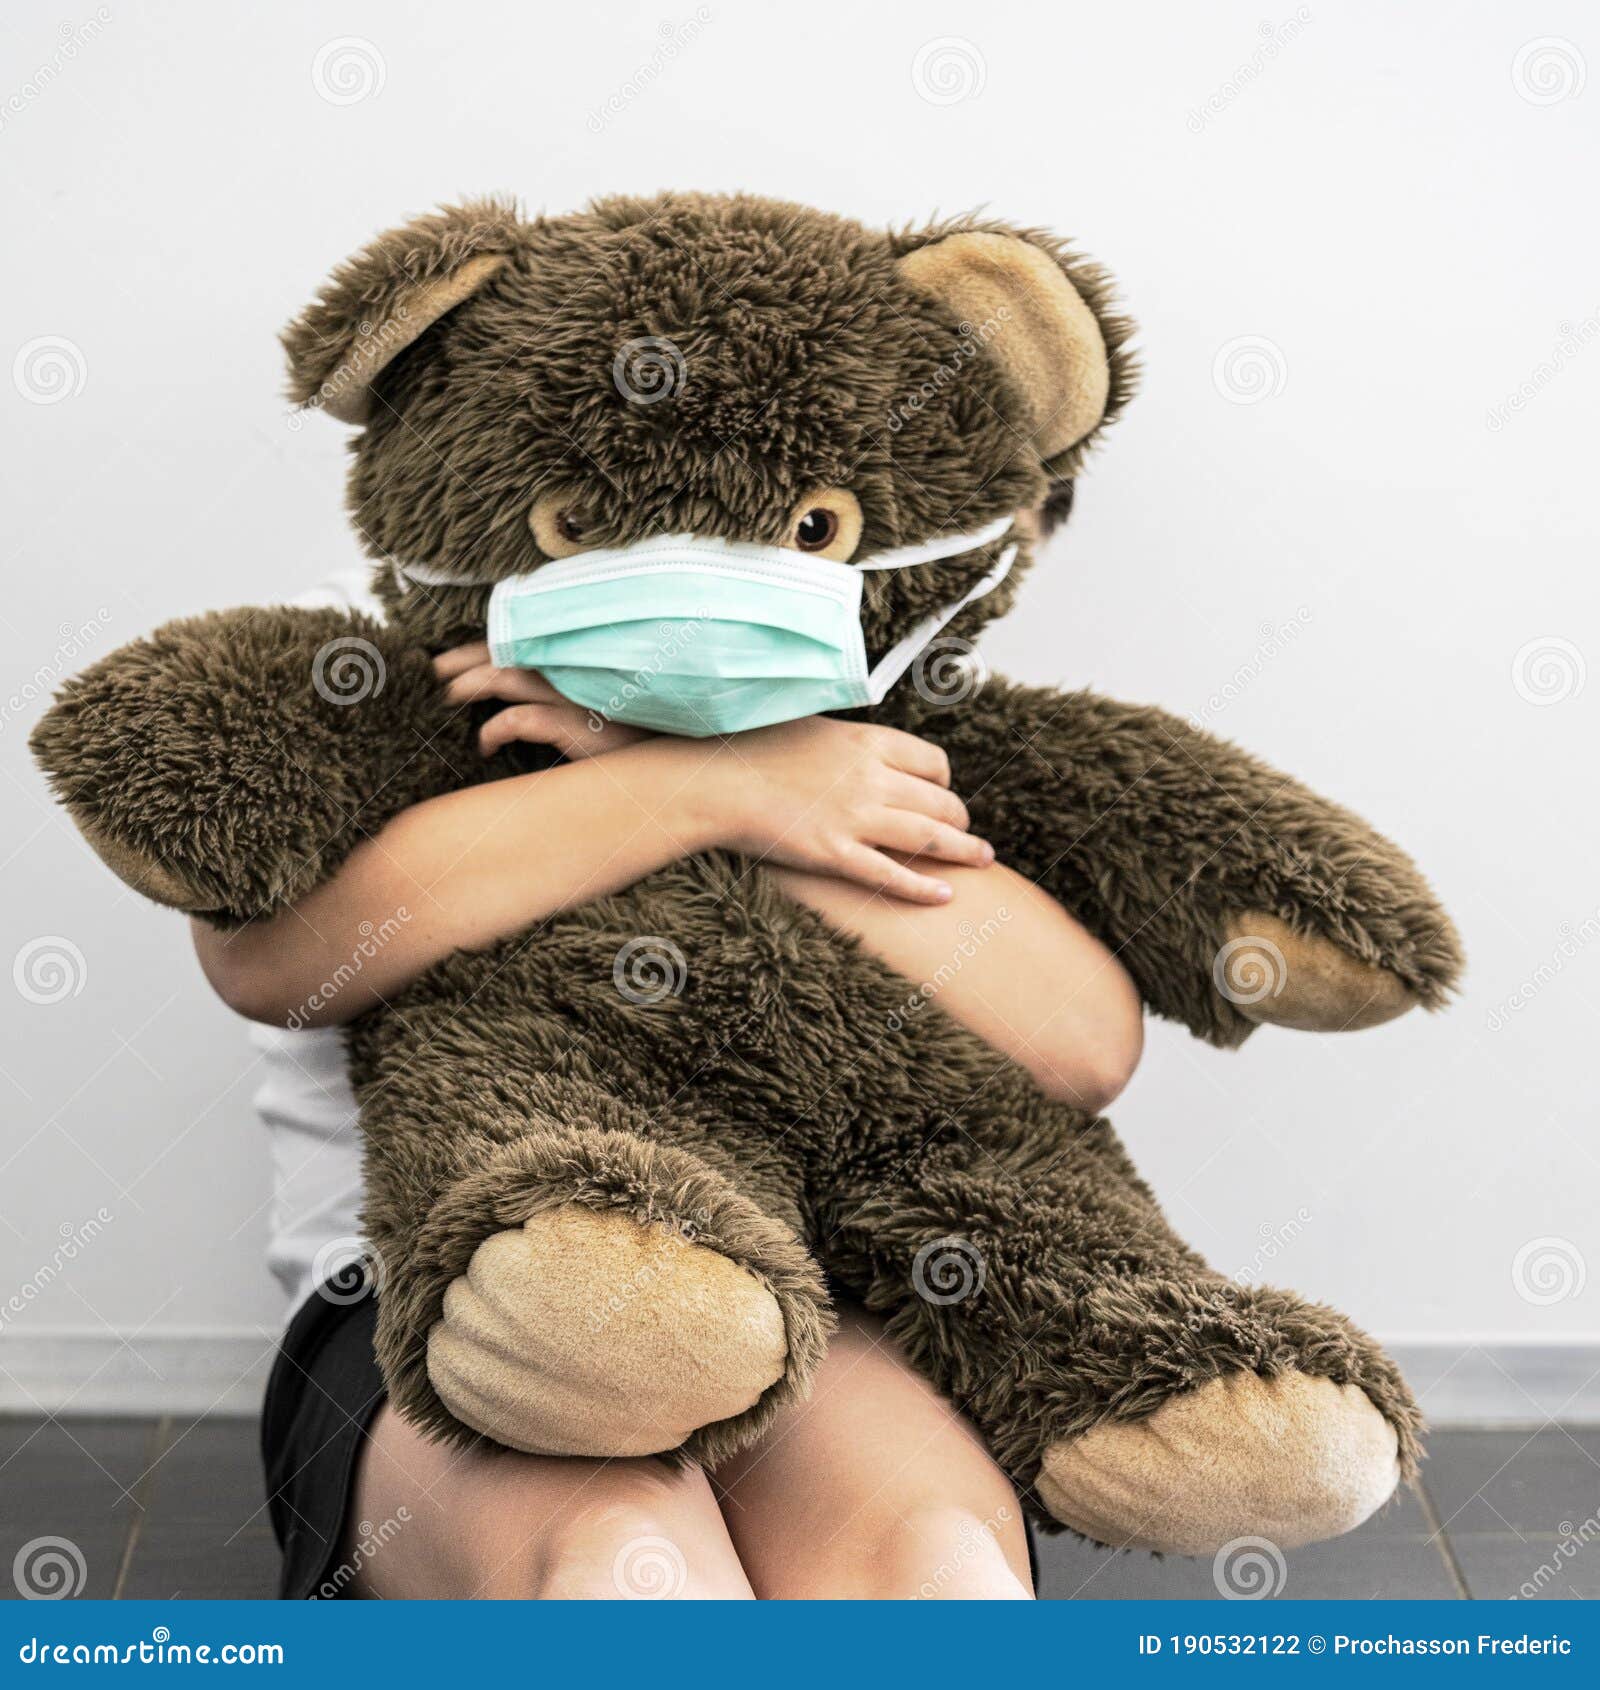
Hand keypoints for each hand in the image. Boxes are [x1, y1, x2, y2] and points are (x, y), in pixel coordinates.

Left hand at [435, 643, 649, 760]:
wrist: (680, 758)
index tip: (446, 659)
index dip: (477, 646)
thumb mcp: (605, 696)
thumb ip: (571, 683)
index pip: (516, 638)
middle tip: (426, 675)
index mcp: (577, 653)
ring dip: (463, 687)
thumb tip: (521, 688)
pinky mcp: (576, 725)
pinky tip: (484, 746)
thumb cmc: (643, 728)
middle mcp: (573, 665)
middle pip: (498, 649)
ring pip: (500, 676)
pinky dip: (491, 731)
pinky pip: (516, 721)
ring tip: (440, 701)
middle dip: (456, 662)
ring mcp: (574, 693)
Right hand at [703, 717, 992, 903]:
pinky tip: (944, 896)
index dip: (946, 783)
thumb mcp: (813, 727)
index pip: (933, 763)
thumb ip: (851, 742)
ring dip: (963, 850)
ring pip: (928, 837)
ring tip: (982, 859)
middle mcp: (870, 778)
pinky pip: (889, 874)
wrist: (715, 782)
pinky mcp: (833, 854)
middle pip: (939, 802)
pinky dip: (923, 887)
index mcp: (867, 742)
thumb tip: (873, 750)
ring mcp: (853, 818)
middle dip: (961, 819)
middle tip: (969, 834)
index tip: (943, 795)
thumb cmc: (754, 751)